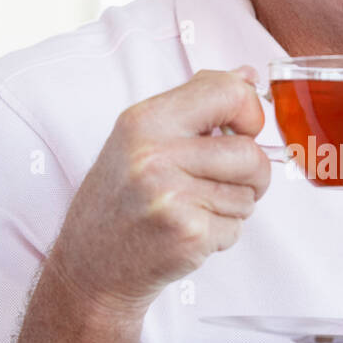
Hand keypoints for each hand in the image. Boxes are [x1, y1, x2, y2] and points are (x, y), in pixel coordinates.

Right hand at [46, 66, 271, 320]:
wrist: (90, 266)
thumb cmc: (120, 199)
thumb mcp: (143, 139)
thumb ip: (197, 104)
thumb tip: (249, 76)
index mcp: (145, 121)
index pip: (228, 93)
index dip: (250, 112)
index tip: (242, 130)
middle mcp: (154, 155)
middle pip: (250, 153)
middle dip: (252, 174)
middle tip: (223, 184)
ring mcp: (171, 197)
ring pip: (248, 194)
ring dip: (232, 207)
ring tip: (192, 209)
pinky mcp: (188, 234)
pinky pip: (237, 227)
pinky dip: (222, 234)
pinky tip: (186, 233)